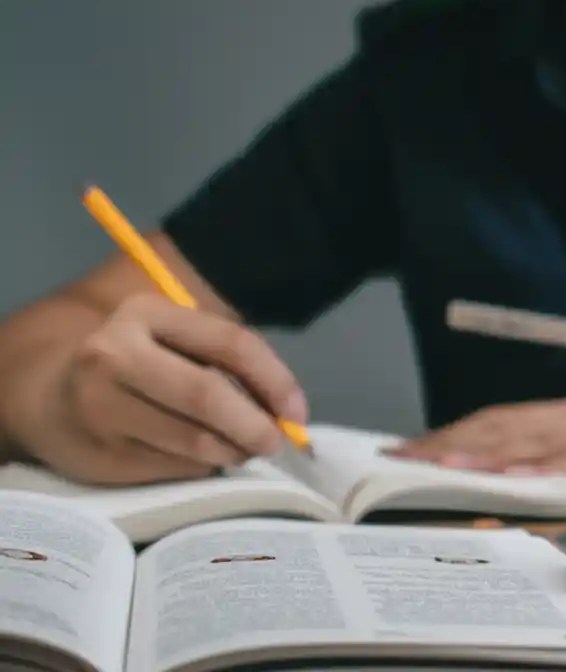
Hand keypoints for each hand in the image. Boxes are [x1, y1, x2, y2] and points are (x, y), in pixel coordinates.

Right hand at [17, 293, 306, 484]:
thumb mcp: (175, 343)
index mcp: (146, 314)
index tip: (298, 413)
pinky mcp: (99, 453)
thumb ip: (229, 365)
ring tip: (242, 450)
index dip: (274, 381)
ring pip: (193, 440)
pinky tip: (200, 457)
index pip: (230, 343)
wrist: (51, 397)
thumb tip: (289, 414)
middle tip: (275, 443)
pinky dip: (201, 466)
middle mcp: (114, 354)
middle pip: (207, 394)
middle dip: (254, 425)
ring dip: (232, 451)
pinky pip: (174, 467)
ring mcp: (101, 406)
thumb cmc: (140, 366)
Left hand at [388, 393, 565, 485]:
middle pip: (504, 424)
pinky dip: (538, 465)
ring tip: (436, 464)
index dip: (457, 431)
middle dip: (451, 440)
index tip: (415, 446)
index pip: (505, 418)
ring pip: (529, 436)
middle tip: (402, 457)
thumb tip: (536, 473)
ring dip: (479, 450)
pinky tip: (509, 473)